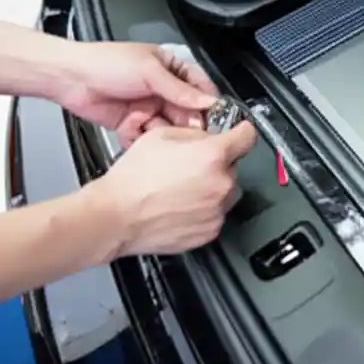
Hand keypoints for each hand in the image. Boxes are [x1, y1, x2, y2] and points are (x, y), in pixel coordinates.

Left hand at [52, 43, 219, 146]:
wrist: (69, 78)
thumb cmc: (106, 62)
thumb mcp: (150, 72)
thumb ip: (180, 89)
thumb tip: (208, 102)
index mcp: (171, 68)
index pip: (200, 87)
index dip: (207, 104)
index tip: (214, 120)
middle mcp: (162, 89)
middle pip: (187, 112)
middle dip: (186, 124)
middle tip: (188, 133)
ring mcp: (148, 107)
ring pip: (168, 127)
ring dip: (163, 133)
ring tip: (157, 133)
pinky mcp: (133, 124)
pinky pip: (147, 137)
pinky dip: (143, 139)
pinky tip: (135, 133)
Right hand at [83, 123, 256, 257]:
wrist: (116, 217)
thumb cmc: (132, 179)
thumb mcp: (161, 136)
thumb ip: (195, 133)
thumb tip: (209, 136)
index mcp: (213, 156)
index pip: (248, 136)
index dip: (241, 131)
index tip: (239, 132)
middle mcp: (221, 184)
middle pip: (233, 166)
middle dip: (216, 164)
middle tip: (189, 167)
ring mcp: (217, 211)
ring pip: (225, 192)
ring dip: (211, 188)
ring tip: (181, 189)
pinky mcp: (210, 232)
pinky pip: (214, 214)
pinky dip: (203, 210)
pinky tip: (179, 206)